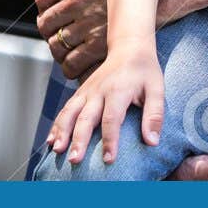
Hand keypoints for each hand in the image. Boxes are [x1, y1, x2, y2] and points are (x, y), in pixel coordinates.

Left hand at [35, 0, 107, 78]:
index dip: (44, 7)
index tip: (52, 12)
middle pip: (46, 22)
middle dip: (49, 30)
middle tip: (59, 34)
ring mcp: (87, 22)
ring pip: (56, 43)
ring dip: (58, 49)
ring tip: (66, 50)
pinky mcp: (100, 44)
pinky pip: (73, 61)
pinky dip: (70, 65)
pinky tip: (76, 63)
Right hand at [47, 45, 163, 165]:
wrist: (128, 47)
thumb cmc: (144, 71)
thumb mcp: (157, 90)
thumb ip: (154, 115)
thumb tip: (152, 142)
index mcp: (118, 91)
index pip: (112, 118)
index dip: (110, 140)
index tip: (108, 159)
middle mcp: (98, 91)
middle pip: (86, 117)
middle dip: (79, 139)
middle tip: (74, 160)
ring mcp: (87, 91)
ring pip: (70, 112)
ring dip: (62, 131)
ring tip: (57, 150)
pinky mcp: (81, 93)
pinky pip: (66, 109)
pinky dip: (57, 125)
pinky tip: (50, 141)